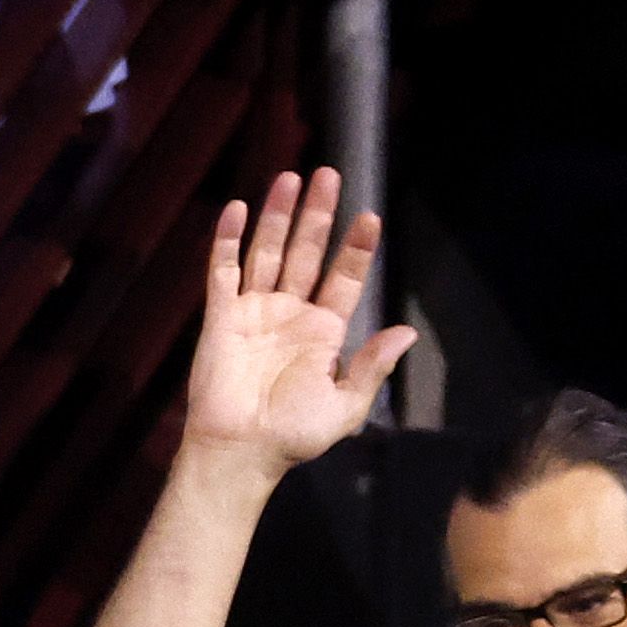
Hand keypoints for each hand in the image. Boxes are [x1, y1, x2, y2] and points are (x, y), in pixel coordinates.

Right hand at [176, 169, 401, 469]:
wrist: (241, 450)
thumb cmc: (294, 434)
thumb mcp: (346, 405)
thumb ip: (372, 365)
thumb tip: (406, 332)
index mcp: (324, 331)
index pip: (344, 277)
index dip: (356, 247)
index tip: (369, 216)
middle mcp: (290, 312)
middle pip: (306, 252)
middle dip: (317, 214)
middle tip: (327, 175)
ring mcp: (254, 311)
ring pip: (267, 253)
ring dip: (278, 216)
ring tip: (289, 178)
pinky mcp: (220, 317)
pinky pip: (223, 272)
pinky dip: (228, 242)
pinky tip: (237, 212)